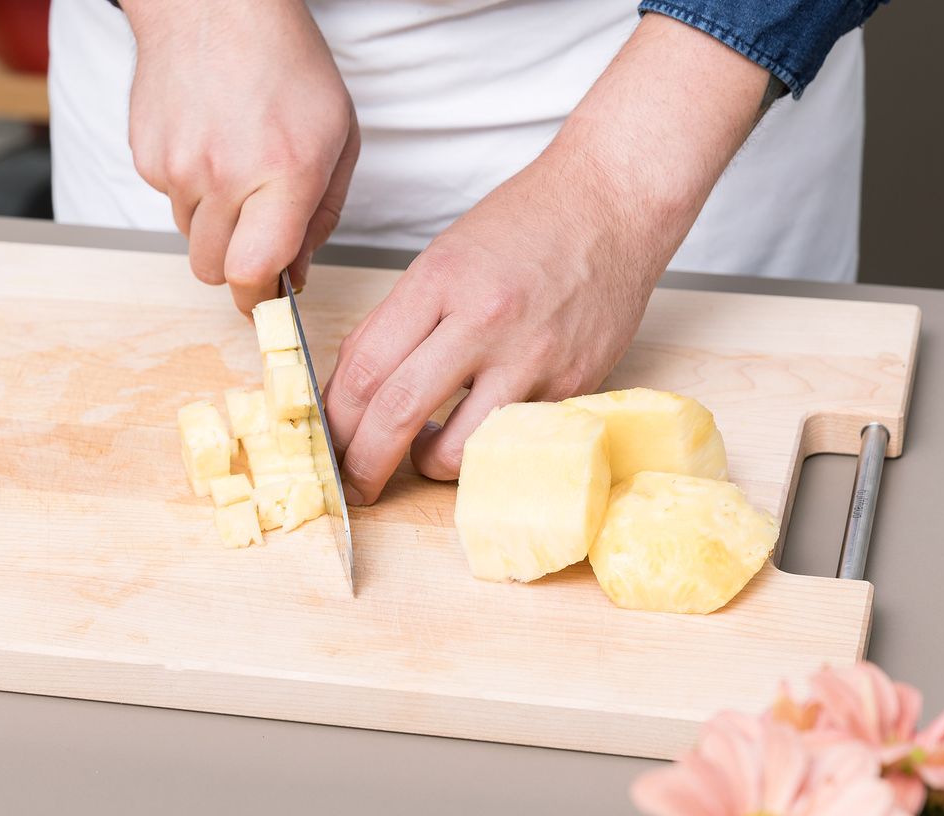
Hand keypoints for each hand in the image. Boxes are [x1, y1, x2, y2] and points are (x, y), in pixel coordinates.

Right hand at [123, 0, 359, 310]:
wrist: (215, 4)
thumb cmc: (287, 65)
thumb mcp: (338, 138)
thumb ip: (323, 216)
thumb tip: (298, 273)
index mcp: (284, 173)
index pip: (254, 272)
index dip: (259, 300)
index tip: (267, 303)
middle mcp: (225, 174)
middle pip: (214, 270)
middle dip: (237, 267)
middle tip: (257, 239)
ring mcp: (177, 165)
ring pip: (189, 238)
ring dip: (213, 224)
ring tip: (236, 171)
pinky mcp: (146, 155)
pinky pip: (168, 201)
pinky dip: (189, 190)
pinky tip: (209, 145)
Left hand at [324, 13, 768, 504]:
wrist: (614, 201)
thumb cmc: (526, 225)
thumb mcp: (443, 259)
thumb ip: (398, 323)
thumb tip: (355, 389)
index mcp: (439, 282)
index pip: (364, 369)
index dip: (334, 419)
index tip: (328, 442)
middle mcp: (484, 321)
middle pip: (396, 414)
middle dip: (362, 465)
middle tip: (353, 487)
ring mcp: (533, 358)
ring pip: (457, 449)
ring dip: (427, 466)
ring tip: (426, 452)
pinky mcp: (574, 384)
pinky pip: (511, 440)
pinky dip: (484, 447)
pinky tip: (479, 429)